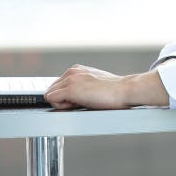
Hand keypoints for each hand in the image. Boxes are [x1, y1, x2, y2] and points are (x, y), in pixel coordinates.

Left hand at [44, 64, 168, 109]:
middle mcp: (72, 71)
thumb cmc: (114, 90)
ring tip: (81, 103)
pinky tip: (78, 105)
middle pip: (52, 89)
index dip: (66, 96)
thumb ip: (81, 85)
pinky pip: (52, 99)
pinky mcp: (71, 89)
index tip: (79, 100)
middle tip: (81, 103)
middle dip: (62, 99)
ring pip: (50, 94)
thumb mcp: (94, 83)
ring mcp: (71, 79)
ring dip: (63, 103)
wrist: (125, 90)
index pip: (58, 85)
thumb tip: (72, 97)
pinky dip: (62, 106)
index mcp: (77, 69)